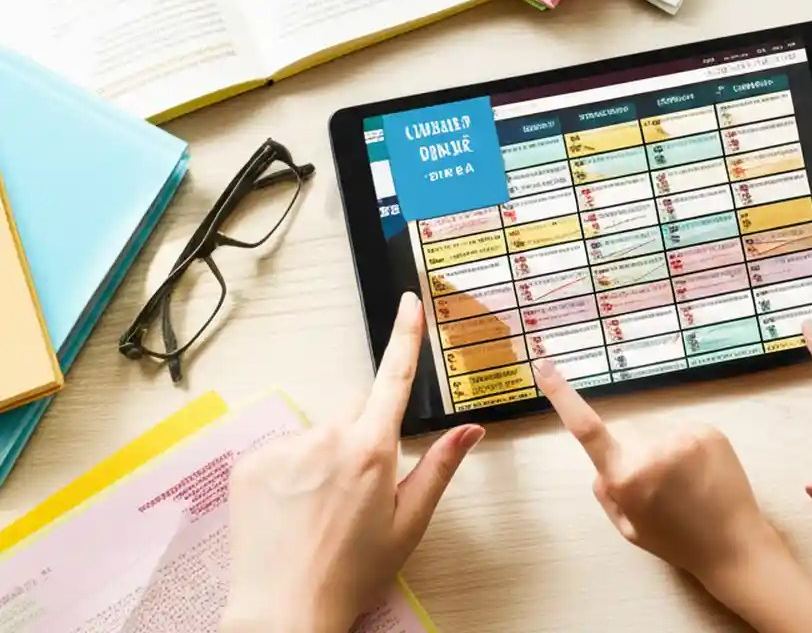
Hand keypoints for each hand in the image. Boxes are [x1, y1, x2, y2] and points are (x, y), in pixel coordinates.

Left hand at [221, 293, 484, 632]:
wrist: (284, 609)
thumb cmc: (351, 573)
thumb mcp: (408, 523)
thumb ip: (438, 467)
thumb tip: (470, 430)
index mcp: (371, 450)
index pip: (393, 378)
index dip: (405, 336)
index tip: (409, 302)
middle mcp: (326, 438)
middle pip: (354, 409)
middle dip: (363, 431)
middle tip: (360, 484)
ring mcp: (283, 448)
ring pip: (316, 432)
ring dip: (322, 455)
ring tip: (320, 507)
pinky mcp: (249, 462)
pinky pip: (281, 450)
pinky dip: (288, 471)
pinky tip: (291, 509)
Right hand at [532, 358, 771, 582]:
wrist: (733, 544)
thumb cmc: (676, 540)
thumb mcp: (627, 527)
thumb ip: (606, 490)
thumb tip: (599, 461)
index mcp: (625, 477)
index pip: (586, 428)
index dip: (562, 395)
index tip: (544, 367)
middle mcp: (651, 449)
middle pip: (625, 432)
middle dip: (631, 450)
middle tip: (657, 487)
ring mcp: (682, 436)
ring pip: (655, 432)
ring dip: (661, 450)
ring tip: (684, 484)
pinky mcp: (707, 430)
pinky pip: (681, 431)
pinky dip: (686, 448)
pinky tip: (700, 474)